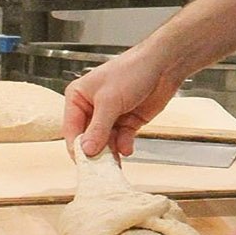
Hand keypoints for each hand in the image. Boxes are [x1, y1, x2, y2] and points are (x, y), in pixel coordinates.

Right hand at [65, 44, 182, 157]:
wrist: (164, 65)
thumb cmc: (132, 72)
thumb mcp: (110, 101)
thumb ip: (98, 128)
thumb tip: (86, 150)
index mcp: (78, 97)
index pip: (71, 129)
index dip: (77, 147)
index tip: (84, 164)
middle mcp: (92, 108)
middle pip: (88, 138)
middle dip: (95, 152)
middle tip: (101, 169)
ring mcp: (110, 116)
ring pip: (105, 142)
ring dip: (110, 153)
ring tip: (115, 164)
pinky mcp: (127, 122)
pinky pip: (121, 140)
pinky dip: (123, 146)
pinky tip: (127, 149)